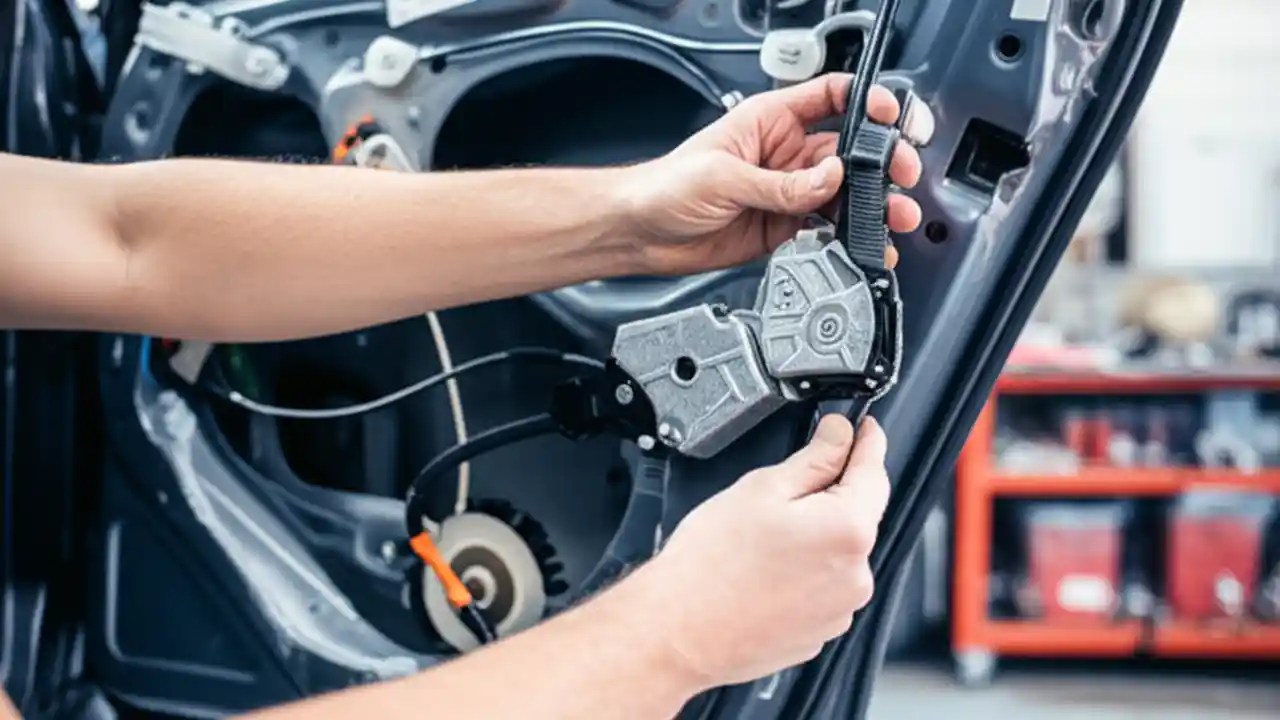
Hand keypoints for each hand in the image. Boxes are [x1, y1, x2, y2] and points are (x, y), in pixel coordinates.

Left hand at [618, 73, 922, 275]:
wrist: (639, 233)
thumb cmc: (665, 187)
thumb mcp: (724, 177)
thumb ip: (781, 184)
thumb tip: (829, 181)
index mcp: (770, 121)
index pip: (831, 98)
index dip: (866, 102)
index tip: (889, 115)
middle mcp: (784, 154)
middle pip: (848, 150)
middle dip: (881, 161)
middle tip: (901, 176)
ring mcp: (786, 192)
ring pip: (843, 193)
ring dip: (871, 204)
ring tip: (894, 215)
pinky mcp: (782, 228)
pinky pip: (825, 229)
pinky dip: (848, 237)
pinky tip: (865, 242)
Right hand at [636, 414, 889, 689]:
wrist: (679, 632)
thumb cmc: (711, 564)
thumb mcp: (763, 488)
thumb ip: (815, 458)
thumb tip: (841, 436)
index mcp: (848, 529)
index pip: (873, 471)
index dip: (867, 442)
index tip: (865, 428)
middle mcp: (856, 575)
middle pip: (857, 514)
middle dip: (830, 494)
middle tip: (781, 489)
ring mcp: (840, 609)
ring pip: (839, 552)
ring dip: (816, 537)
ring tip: (761, 542)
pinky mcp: (820, 632)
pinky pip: (823, 587)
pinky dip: (804, 573)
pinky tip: (764, 571)